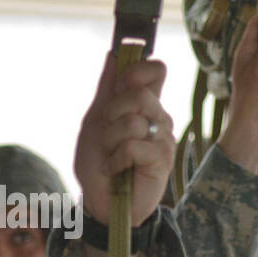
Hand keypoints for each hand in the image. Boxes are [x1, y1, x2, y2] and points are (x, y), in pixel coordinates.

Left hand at [74, 50, 175, 227]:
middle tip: (107, 135)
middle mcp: (158, 117)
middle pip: (139, 94)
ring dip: (110, 141)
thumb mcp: (94, 121)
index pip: (156, 69)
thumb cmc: (98, 162)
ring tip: (111, 156)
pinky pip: (133, 146)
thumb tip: (113, 54)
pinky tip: (116, 169)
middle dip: (111, 115)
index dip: (137, 70)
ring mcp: (163, 138)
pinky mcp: (163, 160)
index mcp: (144, 104)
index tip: (119, 88)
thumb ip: (106, 89)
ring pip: (133, 121)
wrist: (100, 202)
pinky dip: (115, 159)